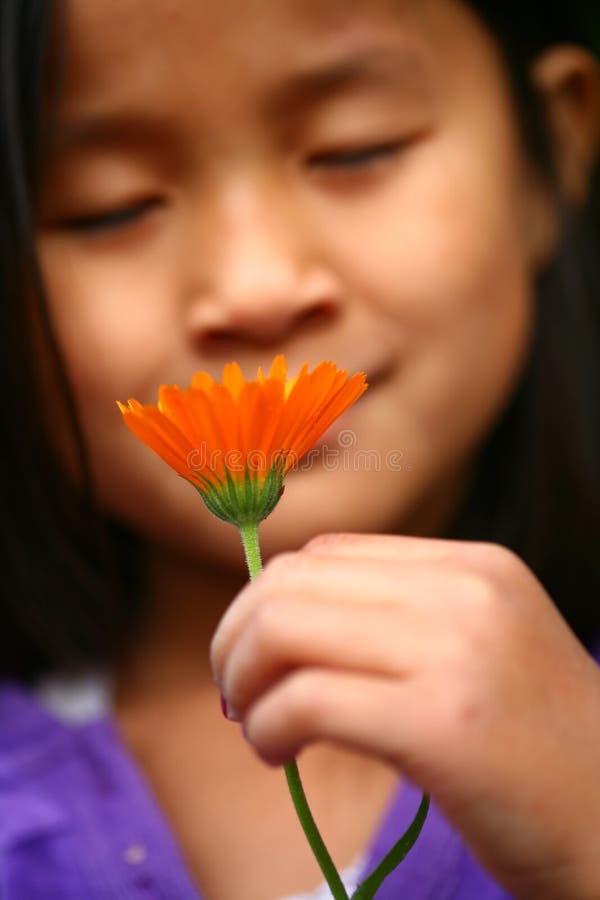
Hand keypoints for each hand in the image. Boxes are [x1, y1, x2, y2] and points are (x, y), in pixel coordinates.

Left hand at [210, 533, 599, 899]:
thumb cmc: (537, 751)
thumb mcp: (482, 648)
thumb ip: (400, 615)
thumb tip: (281, 608)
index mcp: (474, 565)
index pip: (326, 552)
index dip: (267, 600)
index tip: (256, 654)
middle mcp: (466, 590)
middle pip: (292, 579)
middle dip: (237, 636)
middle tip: (236, 691)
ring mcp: (457, 651)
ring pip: (285, 626)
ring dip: (245, 680)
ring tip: (257, 727)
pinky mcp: (441, 724)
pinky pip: (305, 700)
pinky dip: (267, 726)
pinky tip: (279, 755)